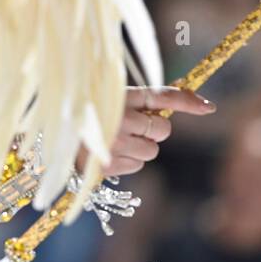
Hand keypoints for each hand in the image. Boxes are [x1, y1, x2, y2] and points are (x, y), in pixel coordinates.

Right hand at [75, 86, 215, 177]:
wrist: (51, 136)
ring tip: (115, 141)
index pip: (162, 96)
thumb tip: (202, 105)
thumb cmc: (88, 113)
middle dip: (152, 131)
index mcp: (118, 95)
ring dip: (139, 148)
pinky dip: (127, 162)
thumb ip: (147, 99)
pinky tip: (108, 153)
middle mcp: (118, 118)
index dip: (188, 101)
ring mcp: (113, 144)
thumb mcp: (113, 98)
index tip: (209, 107)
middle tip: (130, 128)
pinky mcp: (107, 166)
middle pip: (162, 130)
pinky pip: (137, 166)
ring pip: (151, 152)